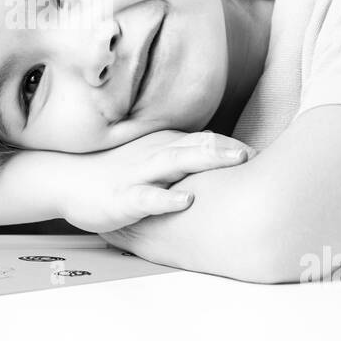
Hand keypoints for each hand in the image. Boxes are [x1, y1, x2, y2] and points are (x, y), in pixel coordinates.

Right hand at [58, 130, 253, 233]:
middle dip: (232, 149)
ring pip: (177, 162)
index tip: (273, 157)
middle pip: (201, 145)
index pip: (210, 140)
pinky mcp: (123, 197)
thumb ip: (187, 160)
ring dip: (208, 160)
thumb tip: (228, 167)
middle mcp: (158, 154)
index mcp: (169, 146)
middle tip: (262, 153)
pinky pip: (147, 197)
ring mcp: (140, 175)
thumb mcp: (155, 161)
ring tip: (236, 161)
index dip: (239, 147)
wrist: (67, 179)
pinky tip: (186, 200)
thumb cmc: (118, 171)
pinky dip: (167, 198)